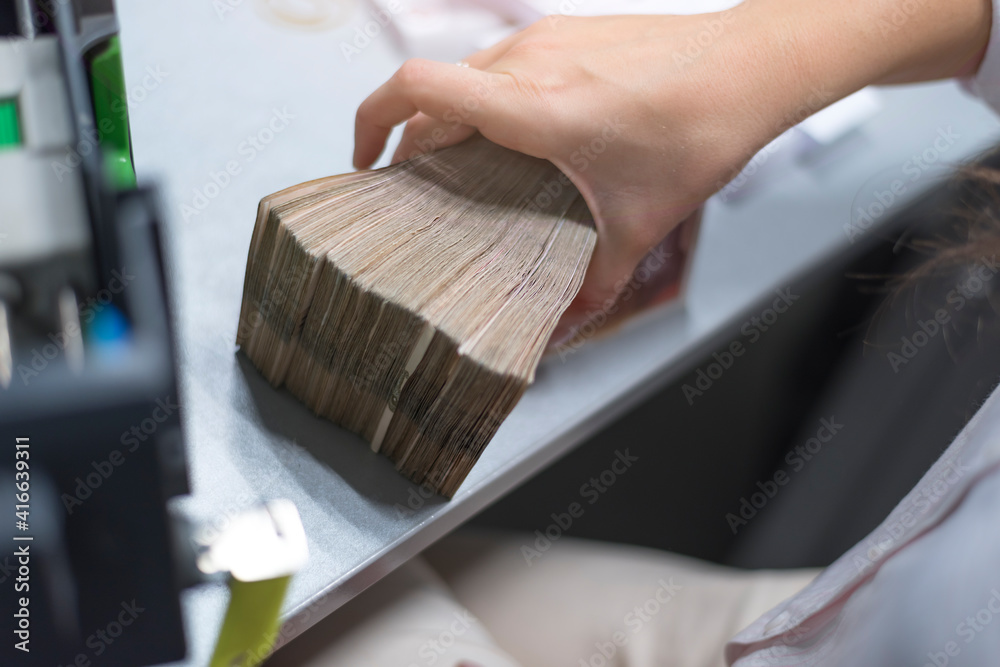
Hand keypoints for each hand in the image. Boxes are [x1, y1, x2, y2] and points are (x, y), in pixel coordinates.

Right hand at [354, 1, 990, 341]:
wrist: (752, 64)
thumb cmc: (701, 127)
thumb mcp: (641, 222)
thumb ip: (594, 281)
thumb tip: (565, 326)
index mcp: (534, 110)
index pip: (416, 90)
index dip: (369, 121)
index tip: (365, 161)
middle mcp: (529, 63)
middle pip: (431, 93)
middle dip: (409, 140)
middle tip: (416, 187)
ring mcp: (547, 39)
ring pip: (466, 76)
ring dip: (450, 118)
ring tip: (464, 166)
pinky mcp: (568, 32)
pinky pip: (503, 63)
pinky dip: (488, 99)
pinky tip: (518, 137)